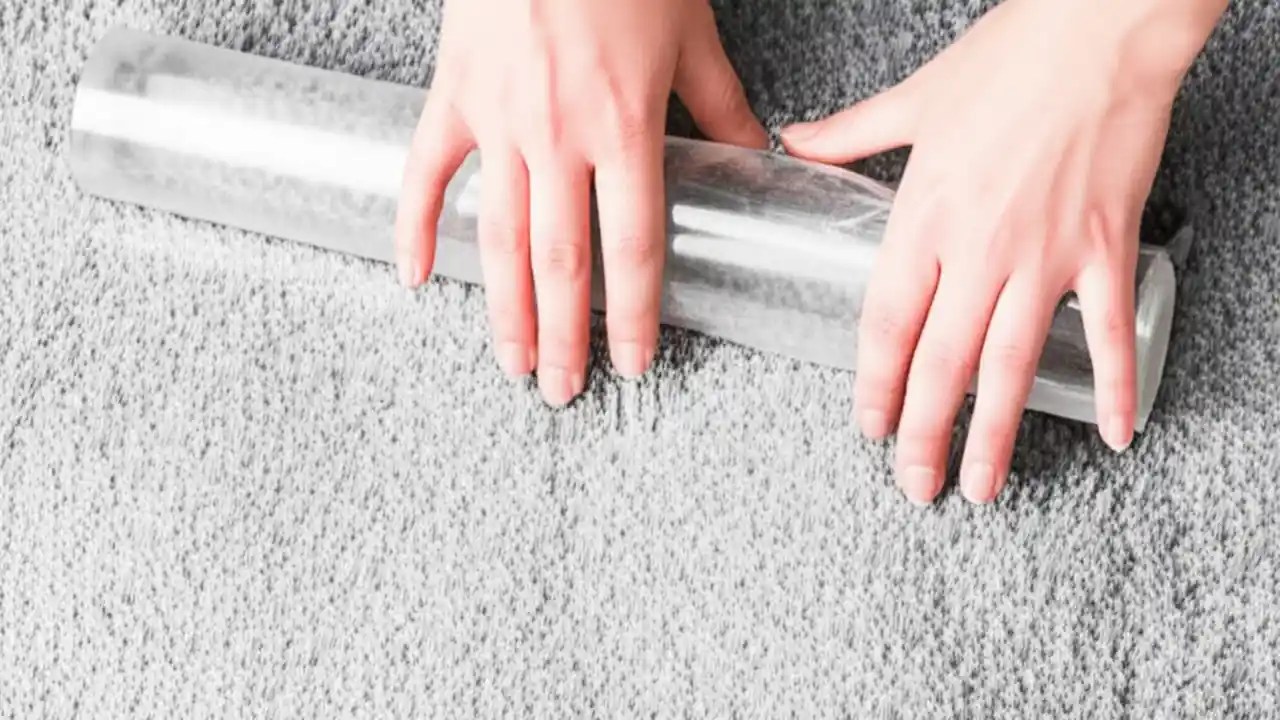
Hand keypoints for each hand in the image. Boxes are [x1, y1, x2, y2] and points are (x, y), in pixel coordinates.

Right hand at [395, 0, 767, 405]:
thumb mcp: (689, 32)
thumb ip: (721, 106)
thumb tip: (762, 157)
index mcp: (625, 128)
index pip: (634, 247)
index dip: (636, 315)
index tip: (635, 365)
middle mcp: (559, 139)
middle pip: (562, 263)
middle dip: (565, 338)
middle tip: (564, 393)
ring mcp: (497, 122)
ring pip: (499, 238)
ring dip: (504, 310)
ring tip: (511, 366)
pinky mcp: (452, 98)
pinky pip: (426, 174)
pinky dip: (415, 226)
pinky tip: (413, 279)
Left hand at [781, 0, 1224, 503]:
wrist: (1098, 30)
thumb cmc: (1008, 59)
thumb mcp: (913, 102)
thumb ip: (846, 134)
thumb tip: (793, 139)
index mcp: (924, 217)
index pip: (887, 323)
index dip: (875, 384)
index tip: (869, 427)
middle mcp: (979, 249)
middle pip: (941, 363)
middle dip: (923, 435)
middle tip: (913, 487)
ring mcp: (1046, 255)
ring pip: (1011, 364)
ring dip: (995, 434)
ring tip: (979, 488)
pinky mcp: (1105, 249)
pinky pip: (1106, 332)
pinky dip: (1112, 385)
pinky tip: (1113, 433)